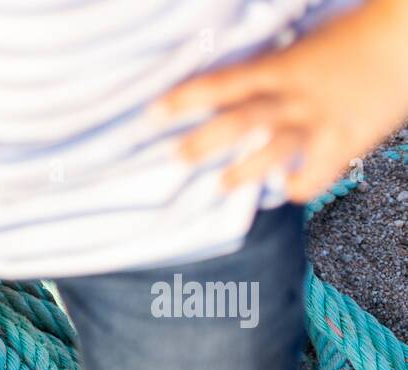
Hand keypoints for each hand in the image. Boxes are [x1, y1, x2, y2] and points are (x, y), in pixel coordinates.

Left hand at [158, 0, 407, 201]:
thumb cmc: (368, 25)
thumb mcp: (315, 40)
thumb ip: (281, 58)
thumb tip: (254, 72)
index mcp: (287, 64)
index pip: (225, 83)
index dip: (187, 98)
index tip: (154, 112)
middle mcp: (297, 96)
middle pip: (240, 121)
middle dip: (205, 141)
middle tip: (175, 157)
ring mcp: (321, 122)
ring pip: (273, 152)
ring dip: (245, 170)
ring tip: (221, 185)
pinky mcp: (348, 140)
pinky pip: (315, 175)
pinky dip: (300, 185)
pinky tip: (288, 190)